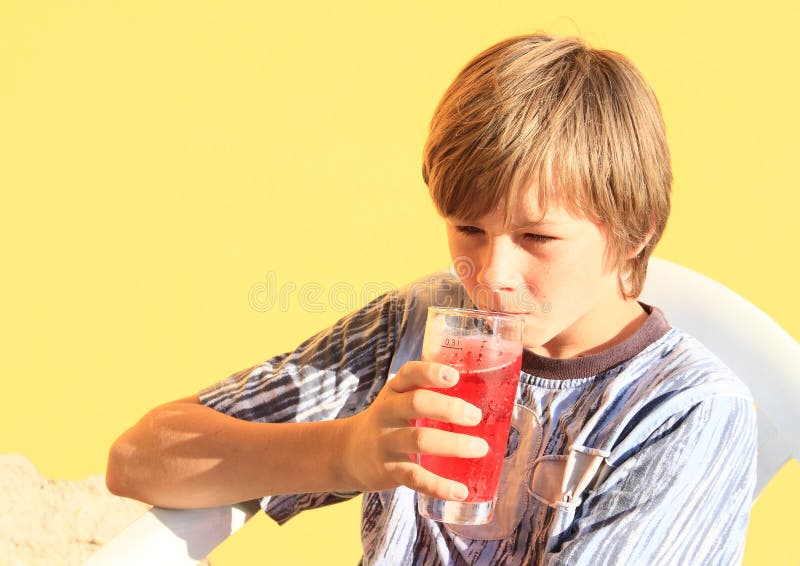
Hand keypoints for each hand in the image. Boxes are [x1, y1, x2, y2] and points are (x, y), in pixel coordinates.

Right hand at [337, 361, 488, 500]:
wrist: (349, 452)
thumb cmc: (389, 421)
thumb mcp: (398, 399)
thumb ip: (428, 390)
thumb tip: (478, 383)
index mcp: (394, 390)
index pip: (409, 373)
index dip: (431, 373)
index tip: (454, 377)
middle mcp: (387, 412)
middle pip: (417, 403)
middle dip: (450, 408)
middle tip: (476, 416)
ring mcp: (386, 442)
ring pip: (419, 440)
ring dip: (453, 444)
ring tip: (480, 448)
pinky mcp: (389, 470)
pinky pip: (415, 478)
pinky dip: (439, 486)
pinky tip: (460, 491)